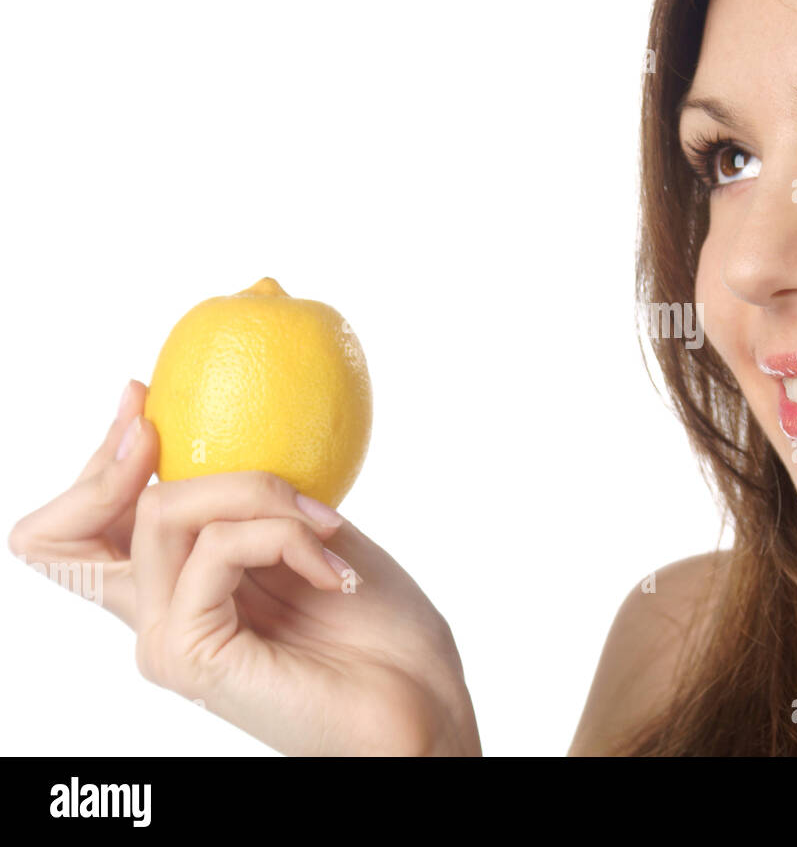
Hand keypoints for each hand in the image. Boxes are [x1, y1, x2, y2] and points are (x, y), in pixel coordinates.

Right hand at [10, 380, 480, 755]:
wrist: (424, 702)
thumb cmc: (381, 628)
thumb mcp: (315, 535)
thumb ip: (259, 501)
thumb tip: (219, 430)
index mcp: (182, 587)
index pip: (85, 528)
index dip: (95, 461)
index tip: (141, 396)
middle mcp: (156, 616)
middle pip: (70, 527)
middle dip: (115, 461)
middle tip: (164, 427)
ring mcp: (167, 639)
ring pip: (163, 512)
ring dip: (259, 493)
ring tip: (325, 528)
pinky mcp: (190, 656)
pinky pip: (214, 551)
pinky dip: (281, 535)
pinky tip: (330, 568)